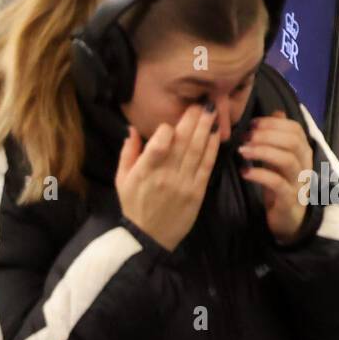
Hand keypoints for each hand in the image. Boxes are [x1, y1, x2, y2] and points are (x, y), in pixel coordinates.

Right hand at [116, 104, 219, 252]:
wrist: (149, 237)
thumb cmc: (134, 205)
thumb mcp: (121, 179)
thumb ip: (128, 152)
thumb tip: (133, 129)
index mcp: (145, 171)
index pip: (159, 144)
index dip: (168, 129)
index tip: (171, 121)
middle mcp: (165, 176)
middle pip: (182, 143)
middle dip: (193, 120)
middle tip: (203, 102)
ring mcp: (183, 184)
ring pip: (197, 151)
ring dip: (206, 129)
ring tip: (213, 112)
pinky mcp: (197, 192)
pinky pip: (206, 167)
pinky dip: (212, 149)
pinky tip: (216, 135)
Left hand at [238, 110, 313, 243]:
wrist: (289, 221)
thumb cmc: (283, 186)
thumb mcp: (280, 159)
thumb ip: (279, 137)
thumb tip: (277, 112)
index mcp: (303, 152)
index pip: (295, 129)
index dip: (273, 123)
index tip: (252, 124)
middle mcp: (305, 165)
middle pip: (292, 141)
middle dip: (266, 135)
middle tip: (245, 137)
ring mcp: (299, 183)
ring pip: (286, 159)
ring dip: (262, 151)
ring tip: (242, 151)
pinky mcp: (289, 200)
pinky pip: (277, 183)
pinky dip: (259, 175)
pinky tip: (245, 172)